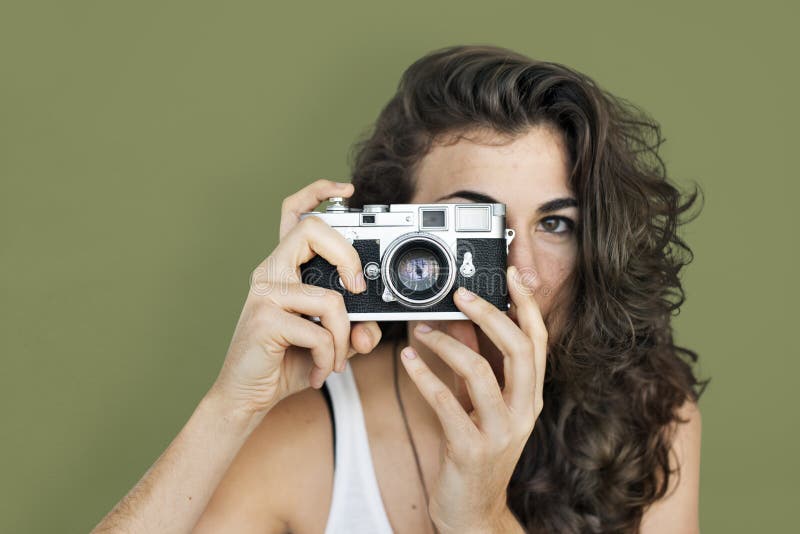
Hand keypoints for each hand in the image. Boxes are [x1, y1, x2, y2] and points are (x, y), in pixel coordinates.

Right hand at [210, 179, 381, 417]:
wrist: (247, 396)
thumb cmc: (285, 362)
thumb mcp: (328, 342)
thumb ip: (353, 329)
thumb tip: (371, 329)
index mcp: (284, 268)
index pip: (293, 214)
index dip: (318, 193)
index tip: (345, 190)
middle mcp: (271, 272)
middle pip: (313, 231)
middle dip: (349, 258)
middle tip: (357, 291)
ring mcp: (265, 293)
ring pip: (331, 298)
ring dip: (343, 339)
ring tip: (335, 360)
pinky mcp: (265, 318)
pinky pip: (320, 331)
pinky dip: (328, 357)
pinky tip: (317, 372)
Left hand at [400, 265, 545, 532]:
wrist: (473, 512)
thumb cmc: (477, 453)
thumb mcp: (481, 405)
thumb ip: (474, 365)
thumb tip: (458, 323)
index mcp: (531, 397)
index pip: (538, 341)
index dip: (527, 305)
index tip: (510, 275)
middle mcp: (524, 411)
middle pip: (519, 349)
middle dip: (490, 314)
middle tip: (461, 294)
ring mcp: (501, 431)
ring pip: (481, 371)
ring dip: (447, 343)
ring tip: (421, 330)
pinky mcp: (471, 448)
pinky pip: (446, 402)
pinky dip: (424, 375)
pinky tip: (407, 359)